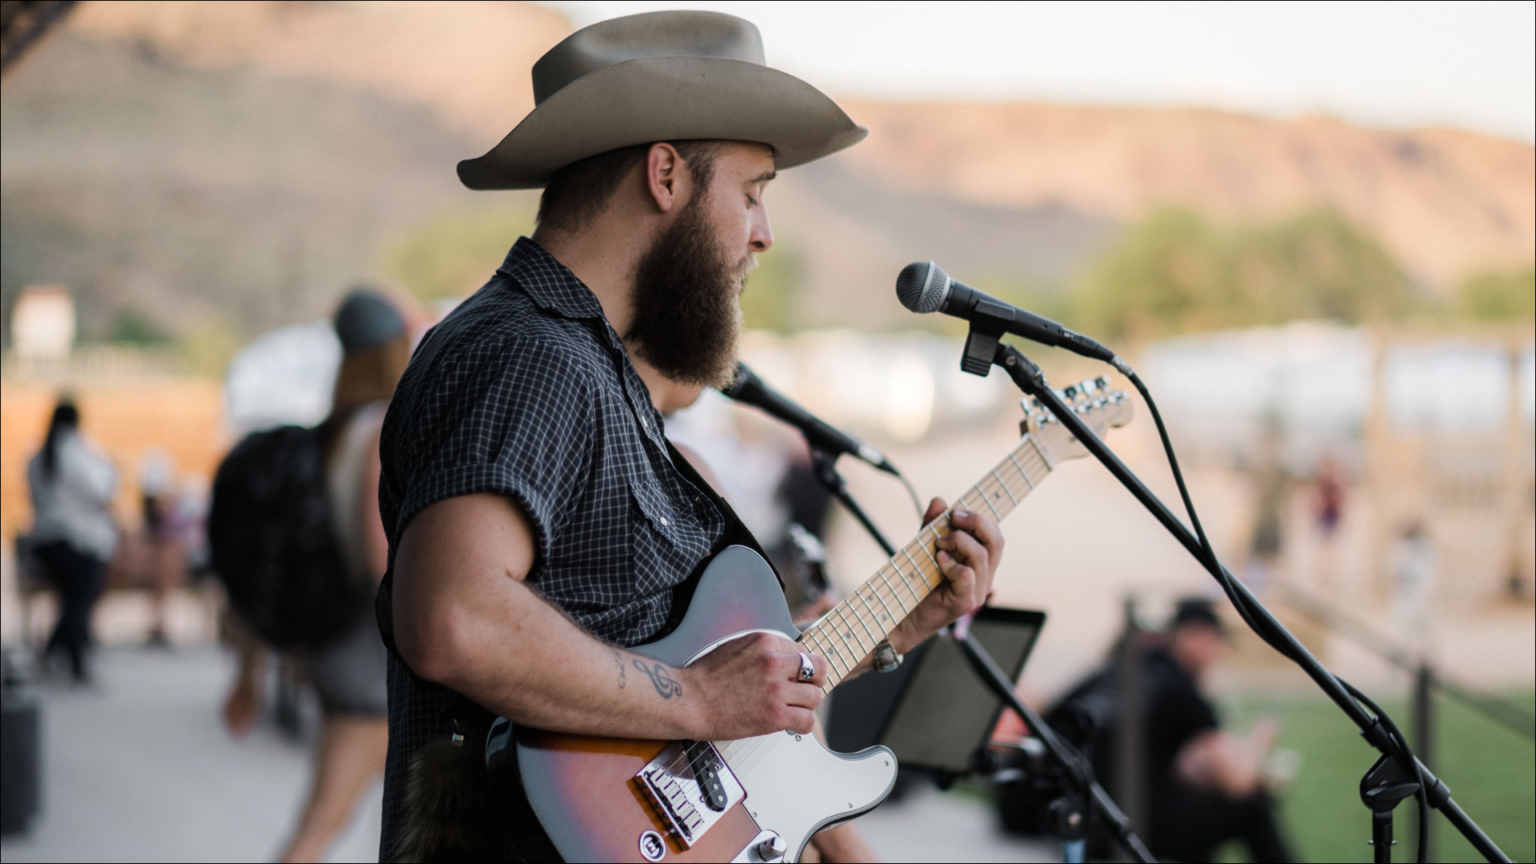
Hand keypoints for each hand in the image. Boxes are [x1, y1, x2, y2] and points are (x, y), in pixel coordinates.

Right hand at [682, 632, 828, 738]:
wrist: (689, 701)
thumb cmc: (707, 677)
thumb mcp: (737, 647)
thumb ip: (764, 650)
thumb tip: (787, 658)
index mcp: (765, 642)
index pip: (803, 651)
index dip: (801, 666)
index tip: (795, 676)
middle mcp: (774, 662)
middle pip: (817, 670)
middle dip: (813, 681)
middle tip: (803, 691)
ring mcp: (776, 689)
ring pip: (815, 696)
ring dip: (806, 704)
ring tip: (792, 708)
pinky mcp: (775, 715)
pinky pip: (807, 720)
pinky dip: (802, 724)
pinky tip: (791, 723)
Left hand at [899, 497, 1003, 645]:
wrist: (899, 616)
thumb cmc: (914, 583)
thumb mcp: (924, 546)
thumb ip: (932, 525)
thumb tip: (940, 501)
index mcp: (981, 565)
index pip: (996, 536)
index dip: (981, 518)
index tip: (956, 510)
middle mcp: (984, 578)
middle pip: (997, 541)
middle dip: (976, 521)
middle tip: (952, 517)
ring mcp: (977, 592)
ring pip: (981, 555)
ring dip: (958, 541)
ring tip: (938, 543)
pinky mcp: (964, 603)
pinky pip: (967, 575)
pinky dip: (951, 563)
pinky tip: (937, 560)